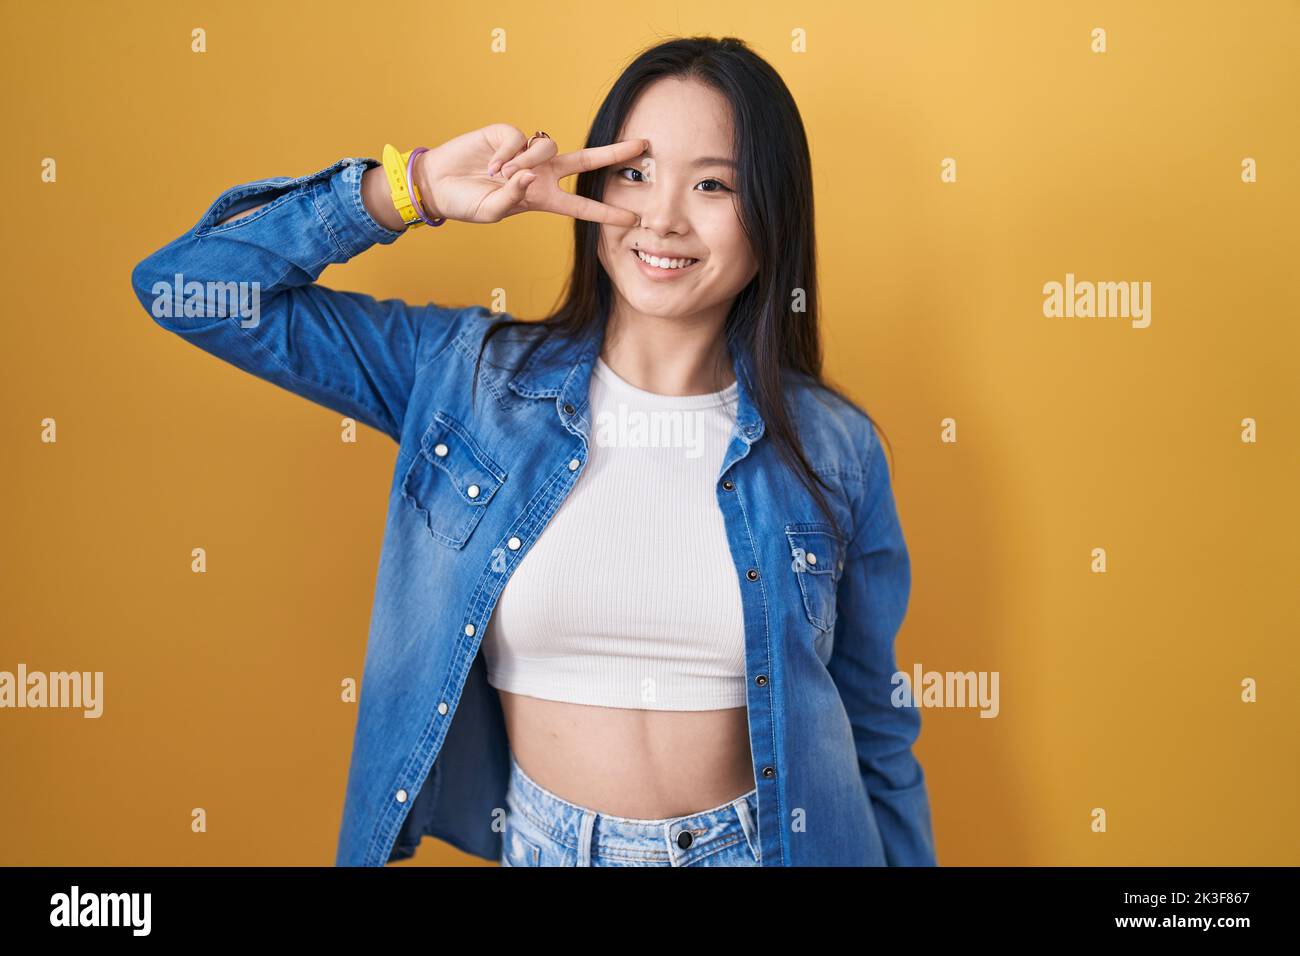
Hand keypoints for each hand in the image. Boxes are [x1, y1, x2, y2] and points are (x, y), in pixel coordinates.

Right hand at [415, 124, 645, 225]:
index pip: (581, 206)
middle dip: (614, 153)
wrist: (439, 182)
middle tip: (643, 145)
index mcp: (543, 198)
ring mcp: (527, 152)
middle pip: (587, 161)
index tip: (632, 219)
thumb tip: (529, 175)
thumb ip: (513, 198)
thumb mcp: (492, 213)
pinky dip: (506, 154)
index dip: (606, 213)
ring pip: (547, 148)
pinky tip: (489, 164)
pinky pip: (520, 139)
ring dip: (525, 163)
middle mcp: (541, 173)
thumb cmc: (466, 203)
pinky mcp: (509, 134)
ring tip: (499, 176)